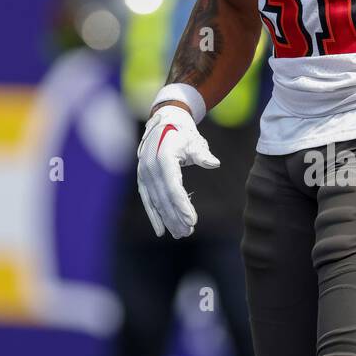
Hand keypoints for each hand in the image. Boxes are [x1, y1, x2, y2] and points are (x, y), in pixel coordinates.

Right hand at [137, 105, 218, 238]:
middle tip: (188, 232)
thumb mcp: (194, 141)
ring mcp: (143, 173)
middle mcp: (150, 166)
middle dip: (175, 217)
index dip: (182, 205)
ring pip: (156, 201)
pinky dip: (154, 215)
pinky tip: (161, 230)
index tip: (192, 220)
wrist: (164, 121)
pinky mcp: (142, 178)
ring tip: (180, 234)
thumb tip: (213, 163)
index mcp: (163, 157)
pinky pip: (148, 200)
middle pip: (164, 197)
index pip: (173, 186)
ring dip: (167, 219)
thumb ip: (202, 154)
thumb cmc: (183, 133)